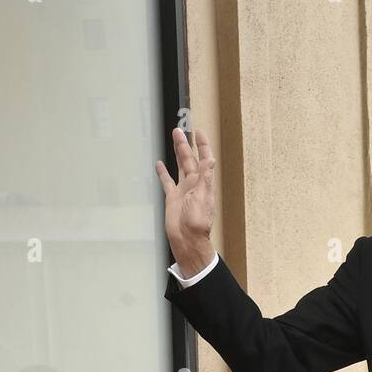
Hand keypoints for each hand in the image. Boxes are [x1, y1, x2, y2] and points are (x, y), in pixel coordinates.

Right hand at [156, 126, 216, 273]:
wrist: (187, 240)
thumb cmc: (197, 224)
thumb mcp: (203, 198)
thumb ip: (205, 178)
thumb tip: (210, 160)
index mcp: (203, 183)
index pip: (204, 159)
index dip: (202, 145)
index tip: (199, 132)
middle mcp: (193, 184)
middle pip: (189, 159)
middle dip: (185, 144)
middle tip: (180, 130)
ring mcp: (183, 190)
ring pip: (179, 166)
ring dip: (177, 152)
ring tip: (173, 139)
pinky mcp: (173, 197)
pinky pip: (167, 181)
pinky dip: (163, 172)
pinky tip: (160, 164)